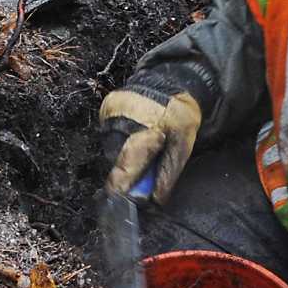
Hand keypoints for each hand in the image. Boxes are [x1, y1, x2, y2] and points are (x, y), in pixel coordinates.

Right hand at [97, 78, 204, 203]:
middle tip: (146, 169)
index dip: (122, 193)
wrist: (171, 81)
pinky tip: (135, 132)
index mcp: (142, 135)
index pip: (123, 174)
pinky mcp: (105, 109)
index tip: (125, 206)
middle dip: (129, 173)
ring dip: (124, 156)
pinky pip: (108, 136)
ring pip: (111, 151)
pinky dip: (120, 141)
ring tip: (144, 145)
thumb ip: (166, 175)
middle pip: (116, 164)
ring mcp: (109, 115)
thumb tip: (154, 201)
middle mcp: (119, 125)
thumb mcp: (182, 146)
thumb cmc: (179, 116)